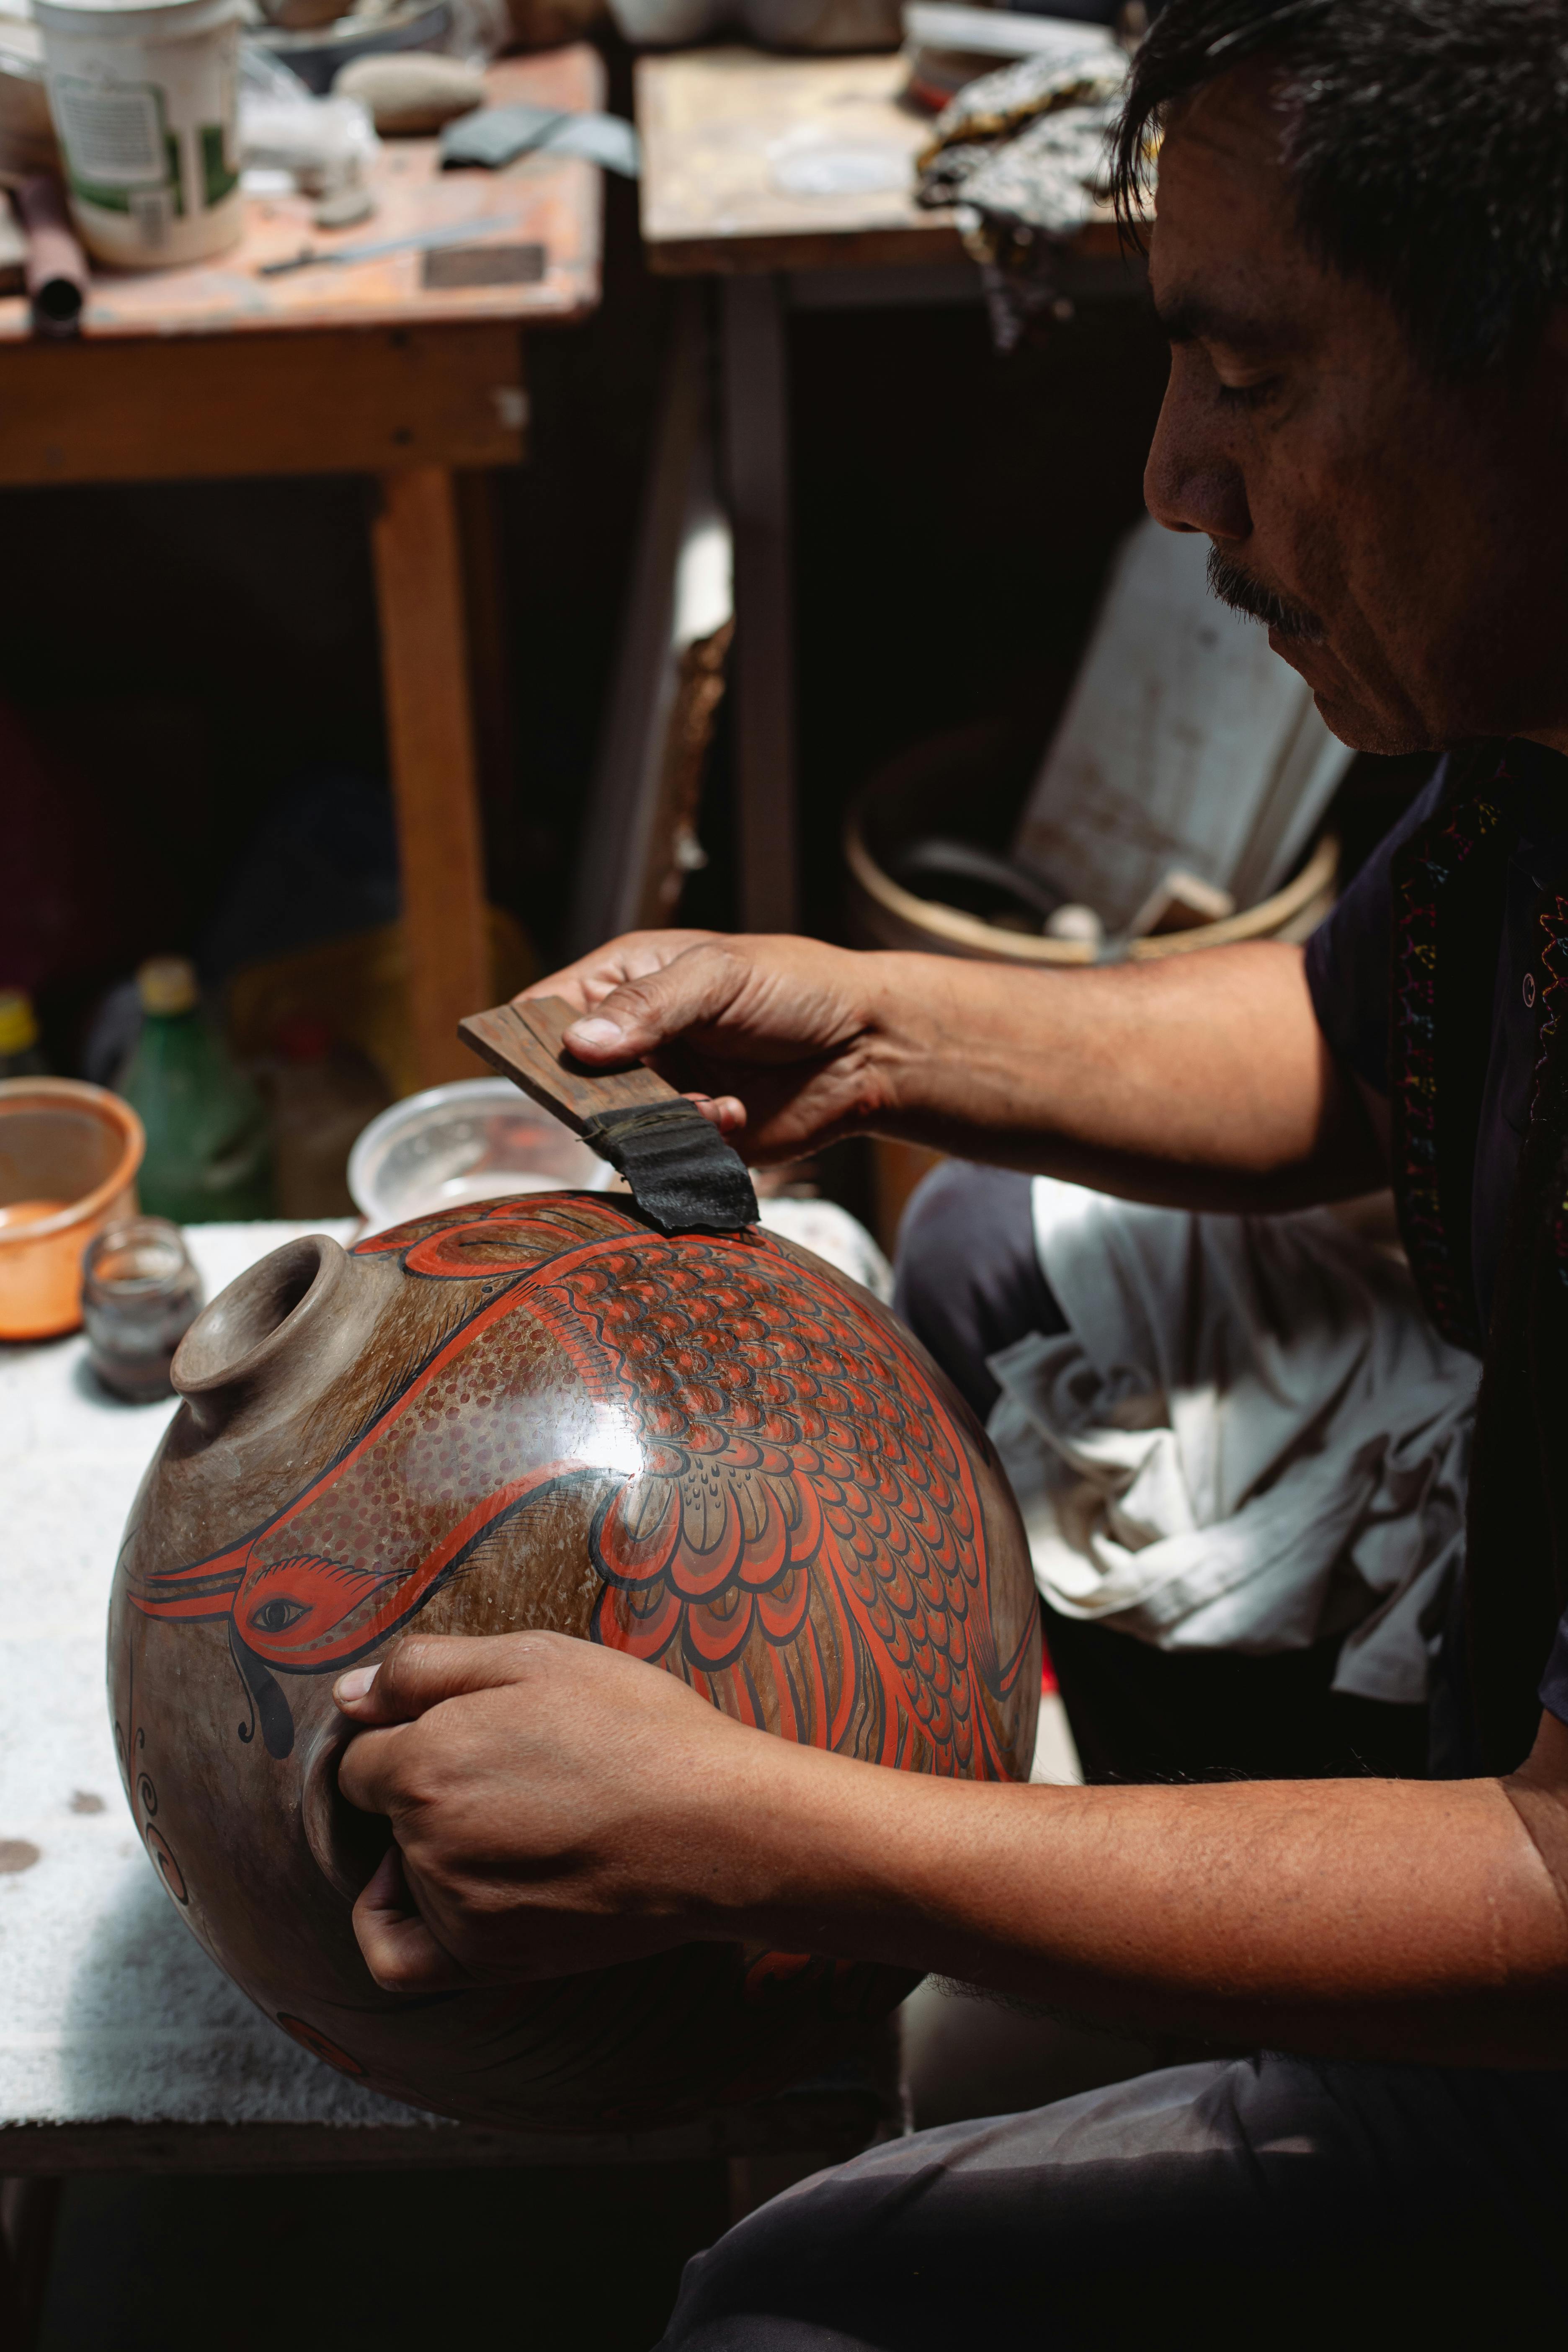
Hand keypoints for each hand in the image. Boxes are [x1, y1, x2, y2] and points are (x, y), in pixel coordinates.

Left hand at [333, 1633, 788, 1992]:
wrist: (719, 1828)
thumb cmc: (637, 1730)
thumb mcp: (536, 1659)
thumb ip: (426, 1670)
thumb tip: (349, 1694)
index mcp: (427, 1759)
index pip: (364, 1752)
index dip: (405, 1734)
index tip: (460, 1730)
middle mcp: (425, 1839)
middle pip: (389, 1809)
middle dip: (427, 1782)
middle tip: (514, 1765)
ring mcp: (453, 1906)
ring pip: (402, 1868)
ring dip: (438, 1842)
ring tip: (525, 1814)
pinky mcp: (486, 1958)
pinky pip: (397, 1958)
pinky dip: (397, 1924)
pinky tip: (438, 1895)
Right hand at [516, 932, 896, 1161]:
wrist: (868, 1048)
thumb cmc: (797, 989)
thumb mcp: (720, 977)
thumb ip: (650, 1005)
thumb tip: (577, 1043)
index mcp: (624, 982)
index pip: (544, 1011)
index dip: (528, 1039)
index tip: (542, 1064)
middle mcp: (631, 1042)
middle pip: (568, 1082)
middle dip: (599, 1096)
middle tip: (637, 1093)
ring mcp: (657, 1093)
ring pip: (611, 1129)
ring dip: (653, 1122)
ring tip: (710, 1102)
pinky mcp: (688, 1139)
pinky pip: (658, 1158)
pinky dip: (690, 1143)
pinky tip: (732, 1115)